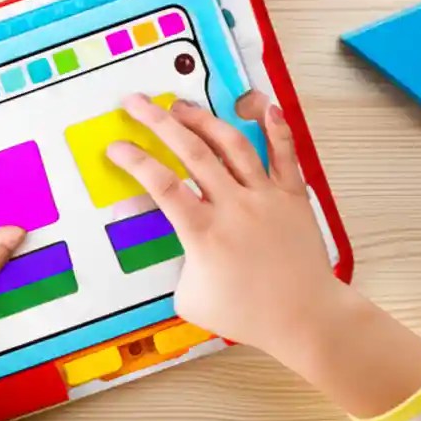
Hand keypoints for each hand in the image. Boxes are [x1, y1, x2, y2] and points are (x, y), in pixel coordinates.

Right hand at [106, 92, 420, 417]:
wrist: (305, 318)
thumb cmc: (247, 315)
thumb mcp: (191, 298)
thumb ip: (179, 264)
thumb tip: (179, 243)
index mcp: (204, 233)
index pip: (161, 185)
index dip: (134, 160)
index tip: (115, 146)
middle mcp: (234, 207)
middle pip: (192, 152)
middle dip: (159, 122)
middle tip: (137, 102)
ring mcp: (265, 197)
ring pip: (233, 145)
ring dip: (204, 120)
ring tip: (182, 106)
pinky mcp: (293, 196)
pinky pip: (285, 154)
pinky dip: (276, 127)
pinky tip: (265, 104)